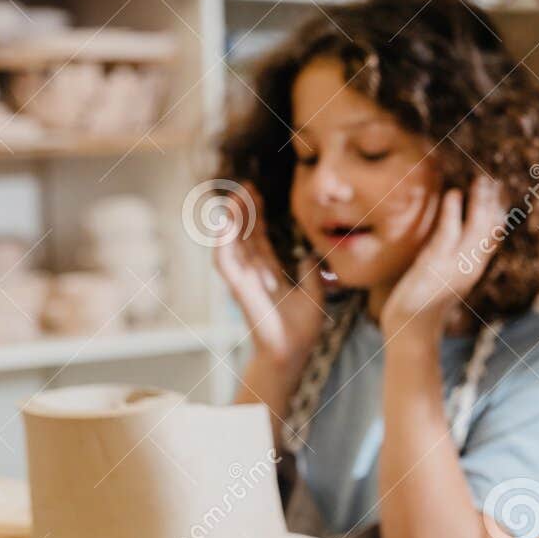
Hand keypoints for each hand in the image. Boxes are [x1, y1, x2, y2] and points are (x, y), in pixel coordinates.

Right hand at [213, 182, 327, 367]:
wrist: (293, 352)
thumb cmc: (302, 328)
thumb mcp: (315, 292)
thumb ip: (312, 271)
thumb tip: (313, 253)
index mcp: (268, 270)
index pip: (258, 235)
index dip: (256, 213)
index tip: (257, 191)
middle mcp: (253, 272)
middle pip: (243, 233)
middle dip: (244, 209)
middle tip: (246, 184)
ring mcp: (243, 280)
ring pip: (231, 243)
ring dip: (230, 220)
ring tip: (234, 197)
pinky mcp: (238, 290)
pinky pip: (225, 264)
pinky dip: (223, 244)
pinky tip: (224, 224)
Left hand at [379, 176, 504, 342]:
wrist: (412, 328)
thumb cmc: (424, 299)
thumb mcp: (444, 273)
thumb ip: (452, 252)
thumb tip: (454, 227)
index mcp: (475, 268)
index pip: (495, 234)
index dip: (500, 211)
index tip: (501, 188)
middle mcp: (473, 267)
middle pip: (493, 228)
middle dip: (495, 201)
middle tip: (495, 176)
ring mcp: (457, 267)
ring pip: (478, 227)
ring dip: (481, 200)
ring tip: (482, 179)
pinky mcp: (438, 266)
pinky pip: (450, 232)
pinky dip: (454, 211)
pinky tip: (455, 194)